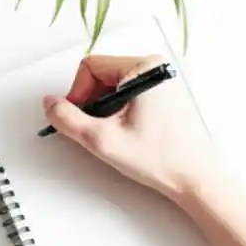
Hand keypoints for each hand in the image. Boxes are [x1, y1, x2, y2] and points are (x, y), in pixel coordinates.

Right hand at [42, 54, 220, 200]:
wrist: (195, 178)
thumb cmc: (162, 158)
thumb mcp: (103, 140)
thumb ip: (68, 119)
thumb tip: (50, 104)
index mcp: (143, 68)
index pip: (90, 67)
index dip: (77, 93)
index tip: (79, 118)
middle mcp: (154, 68)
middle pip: (100, 74)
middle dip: (90, 102)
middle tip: (95, 130)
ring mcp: (160, 81)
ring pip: (112, 86)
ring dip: (103, 109)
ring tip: (113, 134)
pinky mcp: (163, 95)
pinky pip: (127, 94)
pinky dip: (117, 112)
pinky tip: (125, 133)